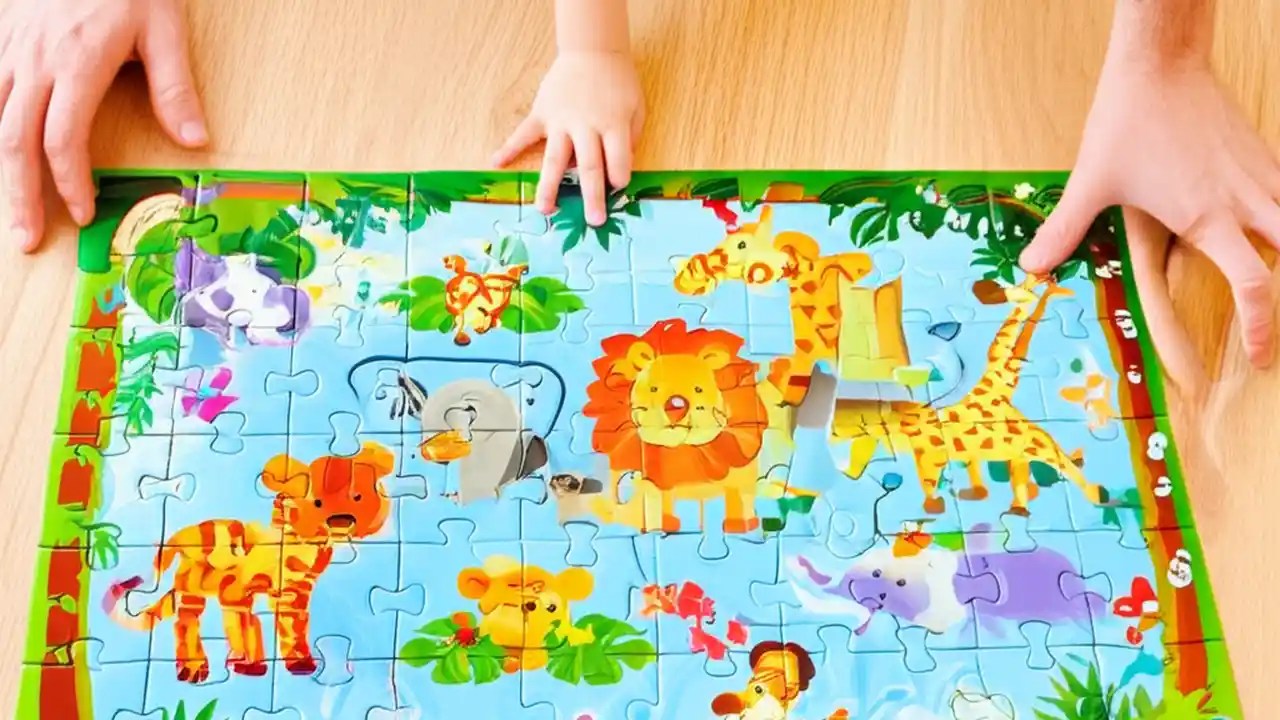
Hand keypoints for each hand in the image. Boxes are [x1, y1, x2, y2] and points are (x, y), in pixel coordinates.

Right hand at [0, 0, 207, 252]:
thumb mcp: (164, 27)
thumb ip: (175, 87)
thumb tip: (195, 141)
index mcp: (77, 63)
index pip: (63, 139)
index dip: (70, 182)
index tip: (82, 214)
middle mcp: (36, 61)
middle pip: (14, 140)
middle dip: (21, 194)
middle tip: (27, 237)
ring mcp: (13, 49)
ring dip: (0, 169)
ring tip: (11, 208)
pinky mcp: (3, 37)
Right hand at [492, 50, 642, 225]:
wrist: (593, 50)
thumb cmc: (618, 84)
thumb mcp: (636, 109)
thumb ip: (629, 141)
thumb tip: (618, 171)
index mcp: (613, 124)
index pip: (617, 158)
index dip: (619, 176)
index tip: (618, 188)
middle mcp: (586, 126)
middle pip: (588, 166)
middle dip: (592, 196)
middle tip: (594, 221)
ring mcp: (561, 121)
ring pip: (554, 158)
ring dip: (549, 186)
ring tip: (545, 210)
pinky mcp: (542, 114)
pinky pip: (523, 133)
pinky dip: (508, 147)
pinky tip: (496, 162)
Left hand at [1021, 54, 1279, 387]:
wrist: (1159, 62)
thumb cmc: (1127, 121)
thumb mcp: (1090, 182)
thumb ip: (1064, 229)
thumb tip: (1032, 267)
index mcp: (1207, 218)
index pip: (1252, 285)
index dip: (1260, 326)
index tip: (1259, 355)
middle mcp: (1244, 199)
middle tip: (1273, 330)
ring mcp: (1259, 172)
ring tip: (1272, 272)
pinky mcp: (1261, 152)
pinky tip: (1266, 221)